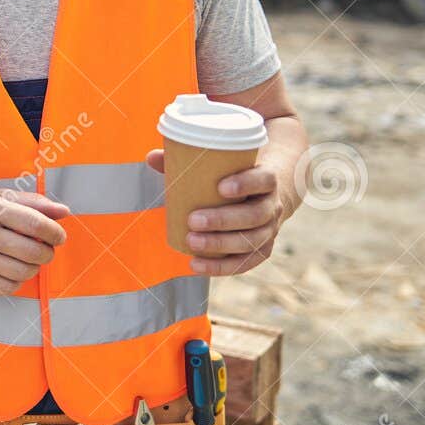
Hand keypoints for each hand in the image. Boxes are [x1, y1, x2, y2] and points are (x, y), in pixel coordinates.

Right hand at [0, 188, 68, 294]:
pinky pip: (7, 287)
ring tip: (29, 258)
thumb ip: (31, 202)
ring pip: (23, 271)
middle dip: (47, 252)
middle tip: (45, 248)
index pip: (35, 223)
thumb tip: (64, 211)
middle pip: (32, 251)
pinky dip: (18, 280)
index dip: (54, 232)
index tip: (58, 236)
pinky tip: (14, 269)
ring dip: (34, 267)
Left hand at [147, 150, 283, 275]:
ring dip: (220, 244)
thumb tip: (151, 158)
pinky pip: (246, 262)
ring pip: (251, 241)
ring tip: (191, 242)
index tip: (220, 187)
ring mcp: (270, 229)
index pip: (264, 179)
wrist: (268, 192)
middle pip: (254, 215)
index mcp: (268, 179)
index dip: (246, 184)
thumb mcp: (223, 163)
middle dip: (223, 220)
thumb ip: (189, 159)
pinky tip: (197, 265)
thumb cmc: (237, 174)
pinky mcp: (262, 248)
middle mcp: (273, 205)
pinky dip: (222, 266)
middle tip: (193, 220)